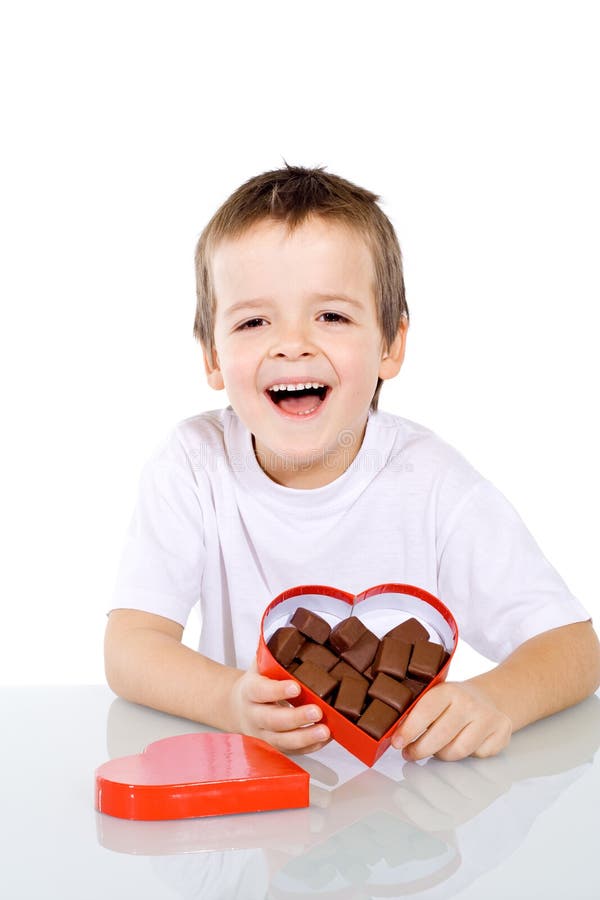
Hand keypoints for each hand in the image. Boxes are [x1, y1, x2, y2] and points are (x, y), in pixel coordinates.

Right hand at [230, 660, 330, 753]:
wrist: (235, 707)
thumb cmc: (255, 683)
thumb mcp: (259, 665)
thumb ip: (273, 652)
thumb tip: (293, 629)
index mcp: (250, 691)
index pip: (261, 691)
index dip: (277, 691)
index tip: (295, 687)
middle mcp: (254, 715)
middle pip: (272, 720)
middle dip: (296, 718)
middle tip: (316, 711)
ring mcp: (263, 734)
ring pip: (281, 741)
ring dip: (304, 738)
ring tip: (325, 731)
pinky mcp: (273, 747)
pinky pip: (290, 752)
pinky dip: (308, 747)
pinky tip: (324, 739)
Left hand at [392, 680, 512, 761]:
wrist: (491, 696)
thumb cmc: (455, 701)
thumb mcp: (437, 696)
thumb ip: (418, 710)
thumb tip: (392, 731)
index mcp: (449, 690)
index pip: (426, 712)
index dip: (409, 730)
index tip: (396, 742)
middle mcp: (470, 703)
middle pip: (441, 737)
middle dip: (420, 749)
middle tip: (409, 753)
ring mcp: (488, 718)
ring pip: (457, 751)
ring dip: (441, 754)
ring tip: (434, 748)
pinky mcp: (501, 734)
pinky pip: (476, 756)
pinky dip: (465, 755)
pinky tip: (460, 743)